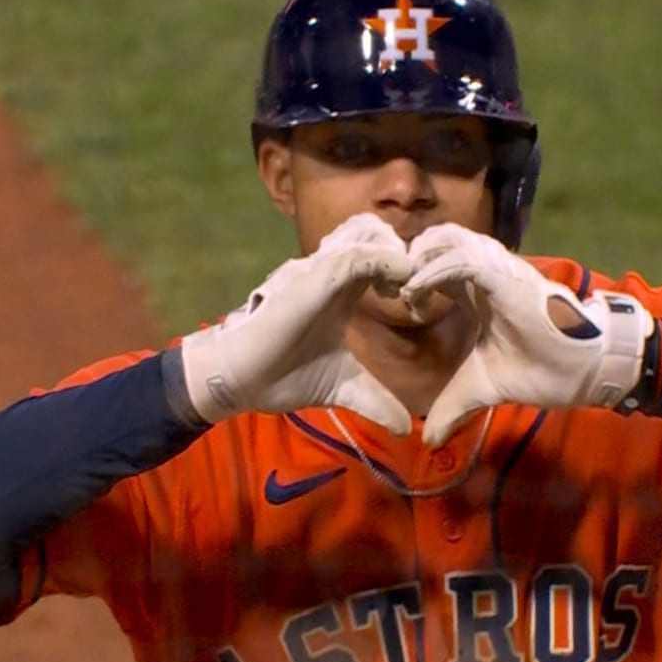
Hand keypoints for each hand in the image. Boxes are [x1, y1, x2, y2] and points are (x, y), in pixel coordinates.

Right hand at [177, 213, 413, 434]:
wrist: (241, 380)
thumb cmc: (283, 376)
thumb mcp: (344, 388)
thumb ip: (375, 400)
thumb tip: (405, 429)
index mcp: (343, 290)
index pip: (382, 256)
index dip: (408, 271)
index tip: (420, 305)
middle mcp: (333, 272)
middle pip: (378, 233)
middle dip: (406, 253)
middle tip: (416, 293)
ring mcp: (321, 271)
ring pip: (369, 236)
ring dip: (397, 257)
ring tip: (405, 291)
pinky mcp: (314, 278)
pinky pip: (357, 257)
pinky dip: (386, 265)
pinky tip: (399, 289)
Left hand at [401, 224, 654, 446]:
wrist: (582, 371)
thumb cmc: (541, 369)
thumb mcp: (482, 387)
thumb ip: (452, 405)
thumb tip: (427, 440)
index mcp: (478, 288)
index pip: (436, 259)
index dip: (410, 272)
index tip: (392, 299)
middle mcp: (486, 271)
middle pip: (438, 238)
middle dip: (410, 256)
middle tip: (392, 288)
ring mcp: (499, 270)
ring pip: (449, 239)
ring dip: (419, 260)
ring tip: (405, 293)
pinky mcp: (507, 279)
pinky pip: (463, 261)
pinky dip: (434, 272)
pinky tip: (415, 295)